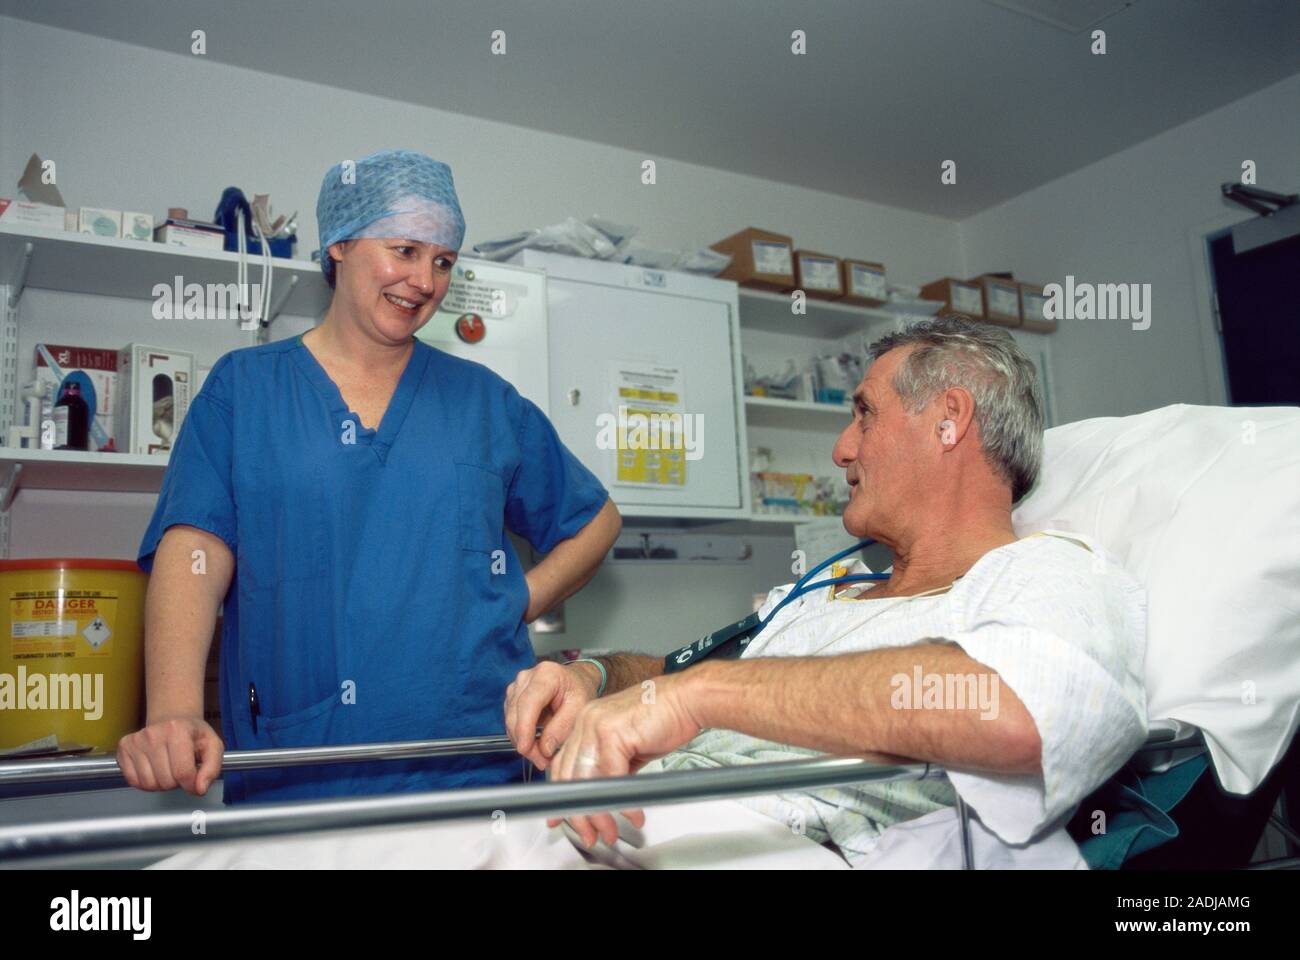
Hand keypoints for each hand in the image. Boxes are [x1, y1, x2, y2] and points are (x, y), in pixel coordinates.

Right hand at [117, 715, 223, 794]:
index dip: (191, 785)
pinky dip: (146, 783)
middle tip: (181, 769)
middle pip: (166, 781)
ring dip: (161, 784)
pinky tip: (155, 770)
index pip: (183, 772)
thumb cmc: (192, 734)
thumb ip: (212, 769)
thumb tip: (200, 789)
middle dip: (177, 783)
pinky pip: (134, 781)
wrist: (172, 719)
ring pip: (148, 784)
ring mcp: (136, 741)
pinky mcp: (123, 748)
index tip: (195, 782)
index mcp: (177, 729)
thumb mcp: (213, 746)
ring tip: (168, 769)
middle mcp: (153, 733)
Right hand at [503, 660, 601, 770]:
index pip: (528, 702)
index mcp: (546, 675)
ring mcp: (516, 686)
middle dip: (526, 742)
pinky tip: (535, 743)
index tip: (525, 749)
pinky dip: (521, 736)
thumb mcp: (580, 707)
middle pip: (516, 714)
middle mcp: (526, 678)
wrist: (575, 680)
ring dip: (523, 741)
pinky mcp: (512, 697)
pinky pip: (511, 721)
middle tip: (542, 761)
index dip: (524, 728)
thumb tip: (544, 748)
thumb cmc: (579, 690)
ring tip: (542, 756)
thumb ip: (562, 727)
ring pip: (510, 720)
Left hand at [547, 674, 702, 847]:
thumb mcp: (628, 744)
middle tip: (592, 835)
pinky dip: (621, 801)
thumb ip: (610, 766)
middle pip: (568, 776)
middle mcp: (585, 721)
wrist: (688, 698)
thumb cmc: (665, 717)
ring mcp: (595, 724)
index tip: (565, 818)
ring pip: (586, 780)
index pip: (562, 765)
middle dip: (579, 813)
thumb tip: (602, 796)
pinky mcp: (612, 732)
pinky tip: (633, 813)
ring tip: (611, 830)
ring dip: (600, 812)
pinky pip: (610, 777)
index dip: (562, 796)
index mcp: (585, 722)